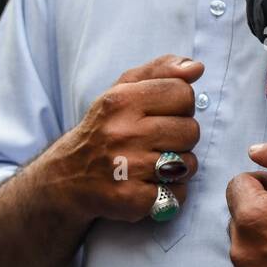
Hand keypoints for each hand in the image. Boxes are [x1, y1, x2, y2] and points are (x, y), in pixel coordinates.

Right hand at [49, 54, 203, 223]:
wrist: (69, 176)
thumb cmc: (105, 127)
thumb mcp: (123, 89)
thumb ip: (161, 70)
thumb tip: (197, 67)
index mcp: (122, 101)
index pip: (183, 93)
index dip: (180, 104)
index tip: (164, 112)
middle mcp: (123, 133)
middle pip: (191, 130)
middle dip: (181, 136)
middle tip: (159, 140)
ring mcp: (128, 168)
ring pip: (189, 164)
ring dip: (179, 165)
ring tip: (156, 162)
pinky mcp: (132, 199)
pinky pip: (178, 193)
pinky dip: (171, 191)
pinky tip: (150, 184)